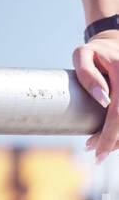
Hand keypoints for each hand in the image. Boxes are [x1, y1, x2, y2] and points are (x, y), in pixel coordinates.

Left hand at [74, 29, 118, 161]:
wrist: (116, 48)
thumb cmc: (96, 53)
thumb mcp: (83, 54)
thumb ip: (87, 73)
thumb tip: (103, 100)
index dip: (109, 135)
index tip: (94, 150)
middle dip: (112, 142)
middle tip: (93, 151)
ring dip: (118, 140)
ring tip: (99, 146)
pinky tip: (112, 139)